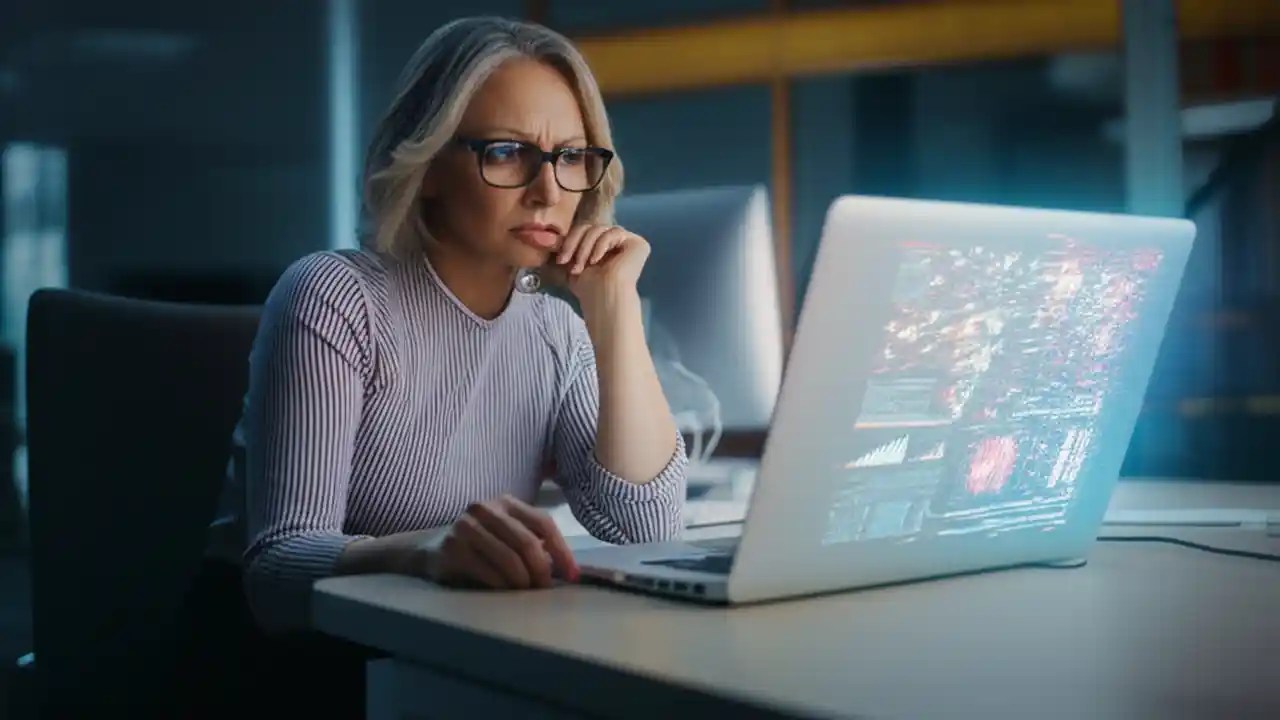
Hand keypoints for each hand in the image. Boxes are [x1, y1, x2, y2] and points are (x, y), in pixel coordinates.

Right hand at [421, 494, 578, 588]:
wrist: (429, 549)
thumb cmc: (478, 546)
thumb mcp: (505, 536)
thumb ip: (532, 544)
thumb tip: (567, 570)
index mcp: (506, 502)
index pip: (543, 523)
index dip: (562, 551)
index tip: (572, 576)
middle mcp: (486, 508)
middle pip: (528, 542)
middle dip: (542, 570)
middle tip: (545, 589)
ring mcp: (466, 526)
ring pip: (509, 558)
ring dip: (522, 581)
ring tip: (526, 593)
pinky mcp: (452, 547)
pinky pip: (487, 571)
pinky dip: (502, 585)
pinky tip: (505, 592)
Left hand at [547, 224, 649, 302]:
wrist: (603, 298)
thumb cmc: (588, 287)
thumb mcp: (571, 261)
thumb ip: (562, 246)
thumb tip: (535, 235)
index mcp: (605, 245)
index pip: (585, 230)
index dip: (571, 241)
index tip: (560, 260)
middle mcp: (619, 242)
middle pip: (592, 227)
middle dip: (576, 244)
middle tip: (567, 262)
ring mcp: (630, 242)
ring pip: (600, 229)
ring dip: (585, 247)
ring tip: (581, 266)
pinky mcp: (638, 243)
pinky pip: (614, 232)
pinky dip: (600, 245)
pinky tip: (596, 261)